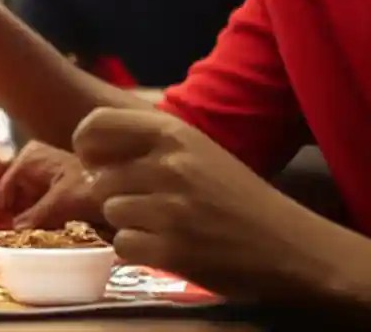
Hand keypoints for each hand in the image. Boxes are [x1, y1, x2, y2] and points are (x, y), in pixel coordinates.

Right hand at [0, 141, 101, 230]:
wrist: (124, 187)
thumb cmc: (91, 188)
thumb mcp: (60, 204)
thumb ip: (33, 218)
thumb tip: (13, 233)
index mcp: (28, 158)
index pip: (3, 187)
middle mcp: (33, 161)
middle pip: (13, 194)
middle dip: (12, 215)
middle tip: (7, 238)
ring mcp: (45, 173)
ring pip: (25, 200)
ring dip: (26, 219)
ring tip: (21, 238)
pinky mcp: (56, 186)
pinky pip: (39, 204)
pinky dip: (38, 217)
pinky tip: (39, 231)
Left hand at [74, 108, 350, 301]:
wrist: (289, 246)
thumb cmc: (236, 196)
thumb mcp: (196, 152)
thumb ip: (146, 146)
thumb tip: (88, 156)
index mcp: (173, 133)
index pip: (95, 125)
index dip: (85, 146)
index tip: (95, 162)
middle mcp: (168, 165)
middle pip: (99, 179)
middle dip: (116, 195)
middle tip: (149, 206)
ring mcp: (169, 208)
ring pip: (110, 212)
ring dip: (130, 223)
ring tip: (166, 226)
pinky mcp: (171, 249)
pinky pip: (123, 245)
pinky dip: (140, 250)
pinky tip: (170, 247)